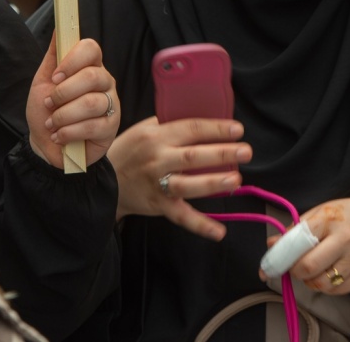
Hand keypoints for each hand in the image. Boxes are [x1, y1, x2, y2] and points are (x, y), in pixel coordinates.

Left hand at [27, 37, 118, 167]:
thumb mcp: (43, 82)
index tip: (55, 77)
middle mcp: (104, 81)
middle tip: (49, 104)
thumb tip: (58, 27)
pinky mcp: (111, 127)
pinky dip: (69, 132)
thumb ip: (53, 55)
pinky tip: (60, 136)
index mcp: (89, 66)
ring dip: (63, 116)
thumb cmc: (46, 111)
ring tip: (52, 124)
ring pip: (91, 103)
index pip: (91, 48)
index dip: (72, 60)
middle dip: (64, 93)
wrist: (46, 146)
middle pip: (92, 76)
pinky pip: (93, 126)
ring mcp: (111, 104)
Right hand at [109, 117, 251, 239]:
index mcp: (156, 136)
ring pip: (187, 185)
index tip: (238, 129)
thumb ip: (171, 124)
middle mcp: (157, 159)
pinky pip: (181, 217)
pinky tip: (220, 231)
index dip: (215, 128)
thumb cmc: (131, 149)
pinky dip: (200, 225)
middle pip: (192, 156)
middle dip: (221, 153)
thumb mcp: (145, 129)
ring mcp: (157, 184)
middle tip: (246, 151)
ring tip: (235, 180)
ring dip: (212, 183)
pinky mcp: (158, 205)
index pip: (190, 128)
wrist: (103, 179)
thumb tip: (207, 117)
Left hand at [277, 198, 349, 293]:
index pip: (298, 241)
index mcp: (330, 218)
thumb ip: (297, 228)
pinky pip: (336, 291)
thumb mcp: (323, 211)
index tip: (270, 263)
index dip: (280, 255)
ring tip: (313, 270)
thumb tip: (272, 244)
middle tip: (294, 267)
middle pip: (308, 267)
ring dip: (310, 281)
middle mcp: (344, 239)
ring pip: (321, 283)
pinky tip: (328, 274)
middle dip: (294, 271)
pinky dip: (326, 286)